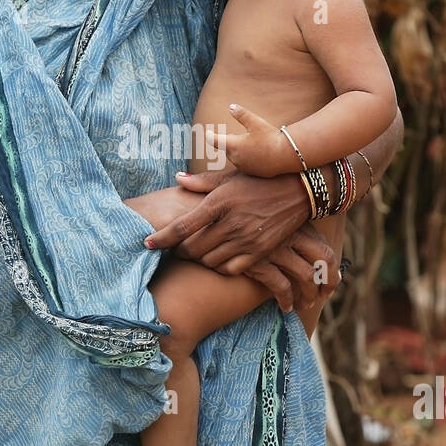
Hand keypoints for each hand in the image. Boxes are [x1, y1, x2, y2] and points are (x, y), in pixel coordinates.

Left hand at [145, 169, 310, 268]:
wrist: (299, 190)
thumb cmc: (259, 179)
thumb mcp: (230, 176)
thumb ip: (202, 182)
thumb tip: (177, 179)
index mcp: (219, 202)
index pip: (182, 226)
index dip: (161, 238)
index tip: (146, 243)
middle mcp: (231, 223)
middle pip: (192, 248)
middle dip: (179, 251)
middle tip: (175, 248)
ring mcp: (246, 240)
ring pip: (208, 261)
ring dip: (198, 259)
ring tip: (196, 253)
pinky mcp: (259, 252)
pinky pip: (230, 269)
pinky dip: (218, 267)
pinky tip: (216, 259)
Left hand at [205, 104, 290, 177]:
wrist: (287, 156)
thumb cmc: (271, 138)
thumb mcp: (256, 122)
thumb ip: (242, 114)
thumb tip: (231, 106)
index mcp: (233, 145)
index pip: (214, 141)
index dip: (210, 136)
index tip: (207, 132)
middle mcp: (235, 158)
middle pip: (226, 147)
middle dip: (229, 141)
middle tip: (237, 134)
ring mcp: (243, 167)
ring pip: (235, 156)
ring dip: (238, 149)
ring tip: (251, 143)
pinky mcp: (251, 172)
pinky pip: (244, 163)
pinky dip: (246, 158)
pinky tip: (257, 153)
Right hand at [239, 224, 340, 312]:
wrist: (206, 215)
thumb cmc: (234, 215)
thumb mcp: (265, 217)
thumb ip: (284, 228)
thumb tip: (301, 247)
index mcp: (294, 222)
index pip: (324, 247)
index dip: (331, 267)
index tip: (333, 279)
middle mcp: (289, 232)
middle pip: (324, 260)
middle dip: (328, 282)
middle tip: (324, 295)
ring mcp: (275, 247)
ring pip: (306, 276)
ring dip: (309, 295)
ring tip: (305, 305)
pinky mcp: (258, 261)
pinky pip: (282, 286)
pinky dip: (287, 299)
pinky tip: (286, 307)